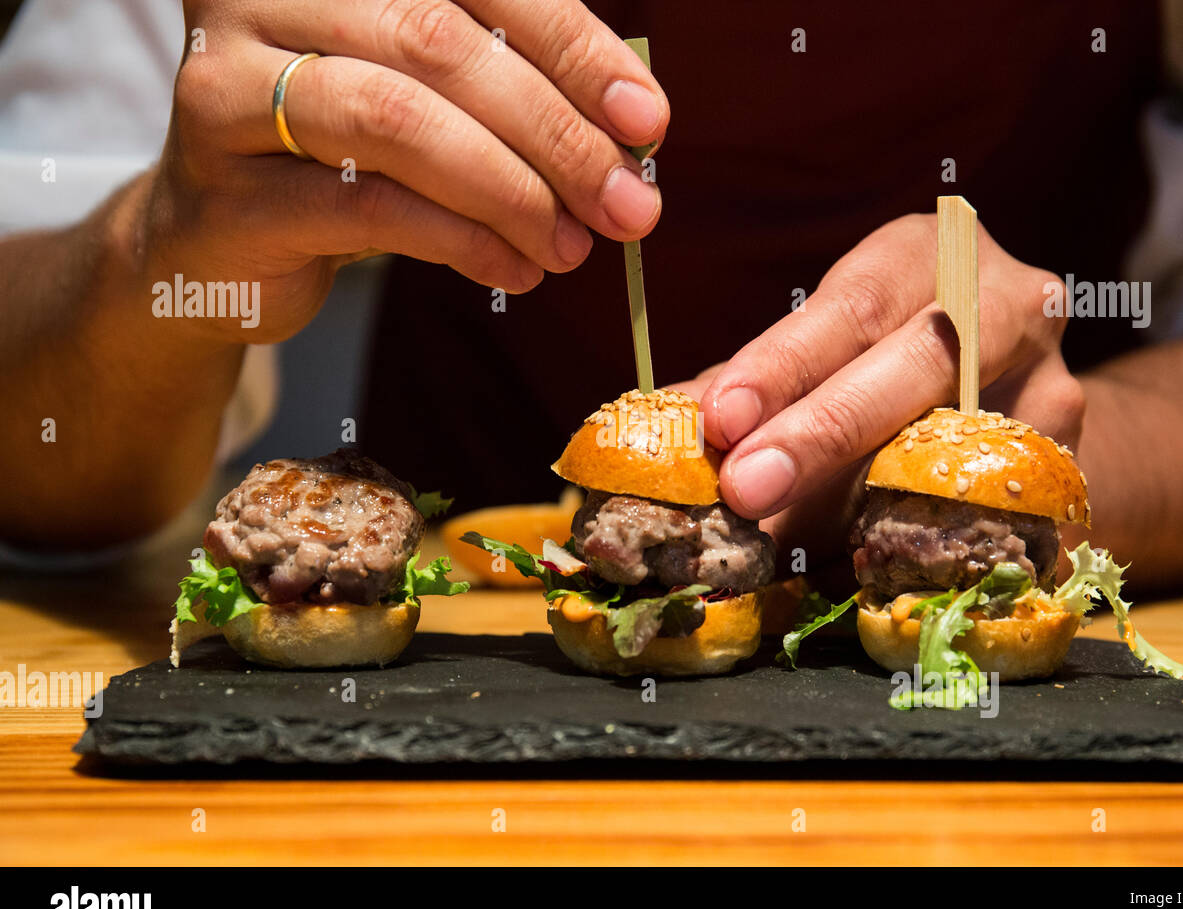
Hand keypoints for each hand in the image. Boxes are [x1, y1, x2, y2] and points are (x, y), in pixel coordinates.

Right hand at [152, 0, 668, 341]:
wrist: (216, 242)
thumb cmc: (343, 156)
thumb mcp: (428, 98)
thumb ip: (510, 88)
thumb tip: (630, 132)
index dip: (573, 48)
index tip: (647, 120)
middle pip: (441, 46)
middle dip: (556, 133)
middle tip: (626, 204)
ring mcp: (230, 88)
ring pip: (402, 122)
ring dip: (513, 192)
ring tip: (573, 246)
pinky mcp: (228, 191)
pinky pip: (370, 207)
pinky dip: (464, 242)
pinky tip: (516, 269)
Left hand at [682, 213, 1084, 554]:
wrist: (1003, 397)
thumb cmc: (879, 369)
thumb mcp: (817, 361)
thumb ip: (749, 394)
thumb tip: (663, 432)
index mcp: (925, 255)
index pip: (854, 302)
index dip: (787, 360)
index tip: (723, 417)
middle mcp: (1007, 300)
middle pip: (924, 358)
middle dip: (826, 426)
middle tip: (746, 486)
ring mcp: (1056, 381)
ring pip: (973, 437)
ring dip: (879, 495)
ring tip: (798, 536)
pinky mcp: (1075, 464)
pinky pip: (1006, 508)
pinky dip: (938, 540)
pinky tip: (881, 567)